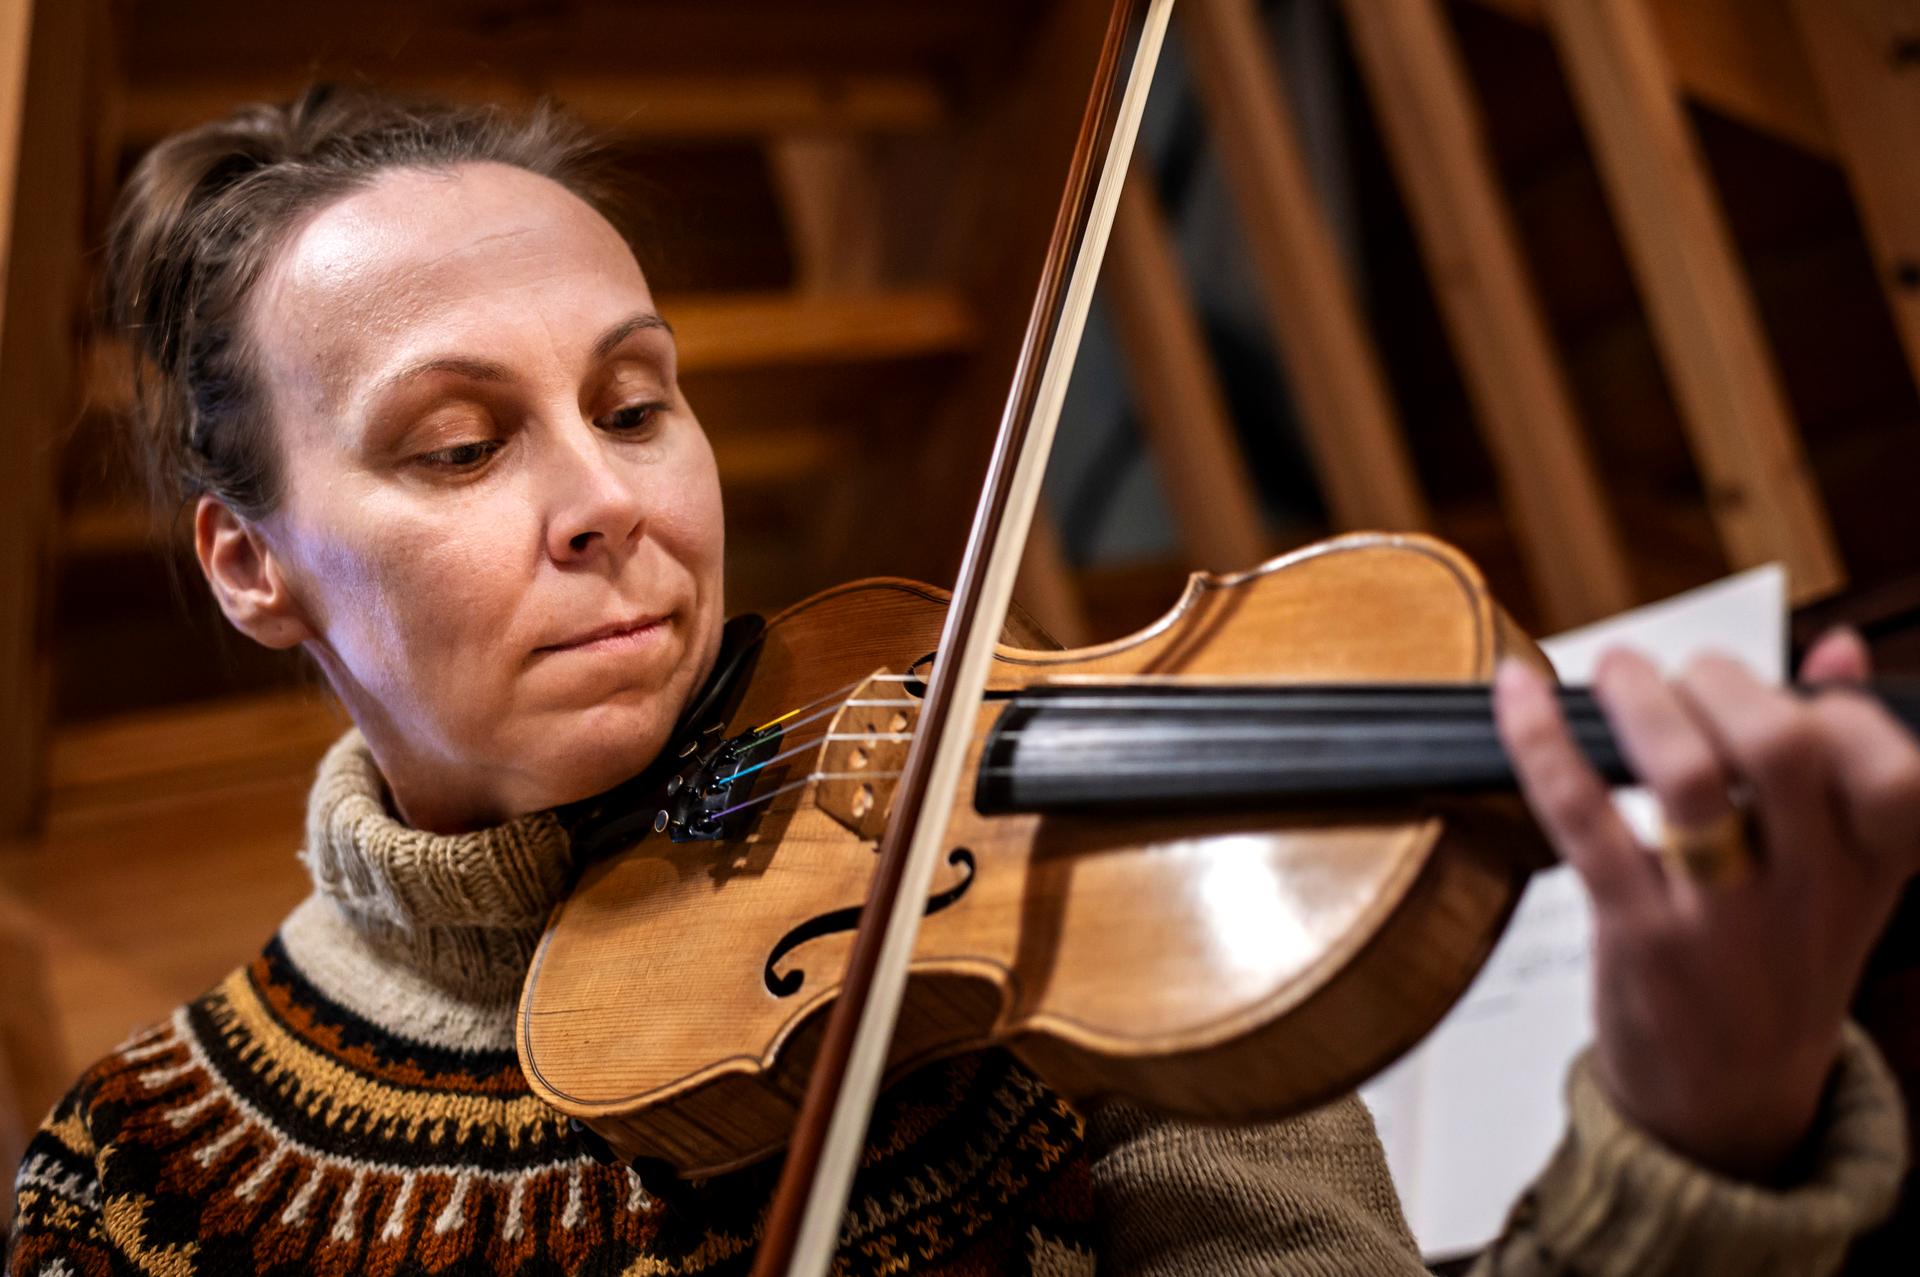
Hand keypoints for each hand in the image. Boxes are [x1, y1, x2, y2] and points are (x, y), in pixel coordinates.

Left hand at [1491, 628, 1919, 1179]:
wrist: (1728, 1108)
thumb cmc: (1772, 969)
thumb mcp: (1839, 876)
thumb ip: (1844, 758)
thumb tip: (1839, 646)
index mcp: (1867, 868)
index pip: (1887, 763)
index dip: (1836, 708)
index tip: (1789, 695)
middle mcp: (1805, 890)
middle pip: (1783, 747)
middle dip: (1724, 682)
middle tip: (1683, 674)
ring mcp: (1720, 918)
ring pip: (1687, 778)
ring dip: (1641, 702)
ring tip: (1616, 670)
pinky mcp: (1637, 935)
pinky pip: (1585, 821)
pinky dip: (1542, 744)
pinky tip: (1516, 692)